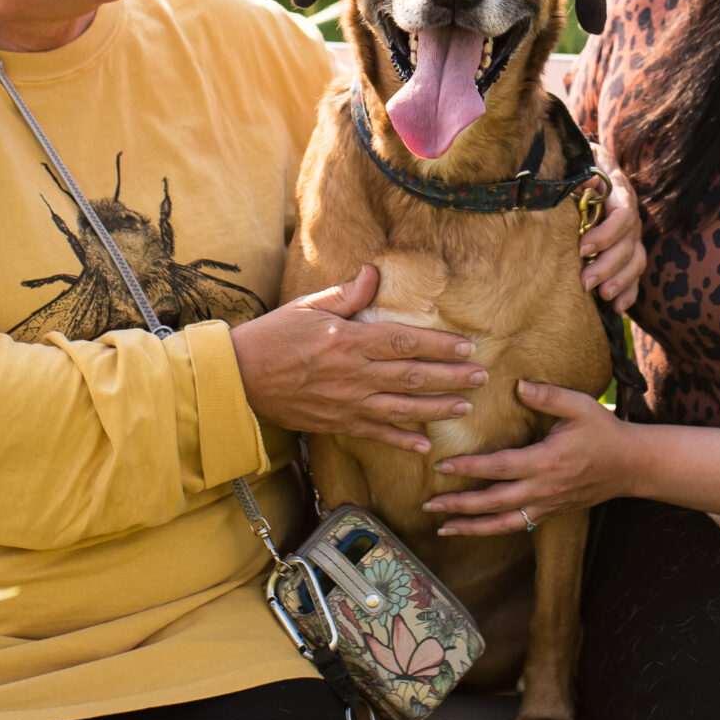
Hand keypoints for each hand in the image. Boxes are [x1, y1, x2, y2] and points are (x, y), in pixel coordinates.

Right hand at [231, 265, 484, 454]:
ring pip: (402, 407)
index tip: (466, 347)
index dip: (439, 345)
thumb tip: (373, 273)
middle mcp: (353, 373)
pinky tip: (425, 446)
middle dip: (450, 377)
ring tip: (464, 407)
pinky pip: (376, 433)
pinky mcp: (337, 423)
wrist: (239, 378)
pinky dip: (402, 441)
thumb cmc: (273, 337)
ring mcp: (347, 402)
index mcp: (349, 340)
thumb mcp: (308, 306)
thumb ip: (346, 294)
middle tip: (480, 378)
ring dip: (436, 408)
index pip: (404, 341)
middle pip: (412, 375)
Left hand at [422, 381, 636, 534]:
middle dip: (459, 505)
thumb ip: (548, 395)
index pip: (498, 467)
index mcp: (546, 461)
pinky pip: (517, 526)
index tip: (442, 466)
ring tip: (443, 526)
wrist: (631, 466)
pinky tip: (474, 529)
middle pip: (493, 502)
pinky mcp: (551, 512)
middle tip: (429, 503)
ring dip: (471, 527)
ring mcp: (547, 504)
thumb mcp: (581, 406)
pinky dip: (493, 530)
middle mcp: (543, 488)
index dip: (468, 468)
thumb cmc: (604, 432)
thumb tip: (518, 386)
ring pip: (502, 523)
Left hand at [579, 154, 644, 311]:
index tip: (582, 249)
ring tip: (603, 296)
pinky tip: (618, 308)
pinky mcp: (628, 253)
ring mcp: (632, 236)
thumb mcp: (580, 161)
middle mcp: (630, 216)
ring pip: (636, 261)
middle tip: (584, 283)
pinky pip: (636, 275)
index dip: (606, 235)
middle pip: (629, 245)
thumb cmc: (578, 166)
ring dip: (621, 281)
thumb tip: (586, 182)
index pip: (623, 216)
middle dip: (607, 266)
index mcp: (620, 193)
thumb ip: (582, 170)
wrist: (587, 169)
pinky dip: (629, 292)